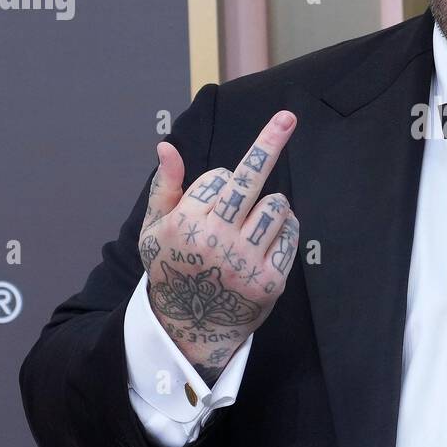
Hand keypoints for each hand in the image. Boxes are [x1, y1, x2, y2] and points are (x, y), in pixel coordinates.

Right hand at [139, 110, 299, 384]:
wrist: (191, 328)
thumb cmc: (172, 269)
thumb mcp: (155, 231)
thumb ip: (165, 187)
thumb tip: (167, 145)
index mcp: (185, 226)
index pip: (219, 178)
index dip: (219, 183)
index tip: (213, 199)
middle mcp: (217, 241)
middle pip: (250, 180)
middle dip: (269, 143)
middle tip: (287, 117)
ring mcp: (247, 262)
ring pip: (276, 205)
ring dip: (269, 206)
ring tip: (252, 226)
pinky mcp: (272, 280)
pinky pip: (291, 233)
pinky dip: (284, 229)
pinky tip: (266, 243)